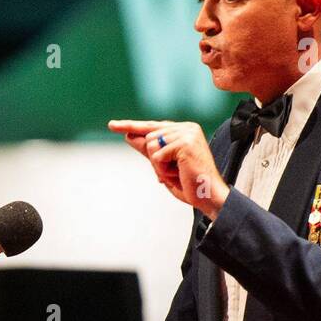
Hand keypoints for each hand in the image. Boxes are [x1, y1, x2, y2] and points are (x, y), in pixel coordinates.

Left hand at [108, 119, 230, 218]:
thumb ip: (148, 150)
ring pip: (151, 146)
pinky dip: (163, 169)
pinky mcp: (185, 143)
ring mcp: (187, 133)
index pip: (152, 126)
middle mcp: (187, 127)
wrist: (208, 196)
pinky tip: (179, 173)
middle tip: (175, 171)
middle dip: (155, 160)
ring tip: (178, 172)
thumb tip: (128, 136)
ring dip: (159, 166)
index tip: (112, 125)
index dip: (131, 126)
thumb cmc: (189, 183)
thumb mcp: (163, 165)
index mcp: (184, 130)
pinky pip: (157, 156)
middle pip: (148, 137)